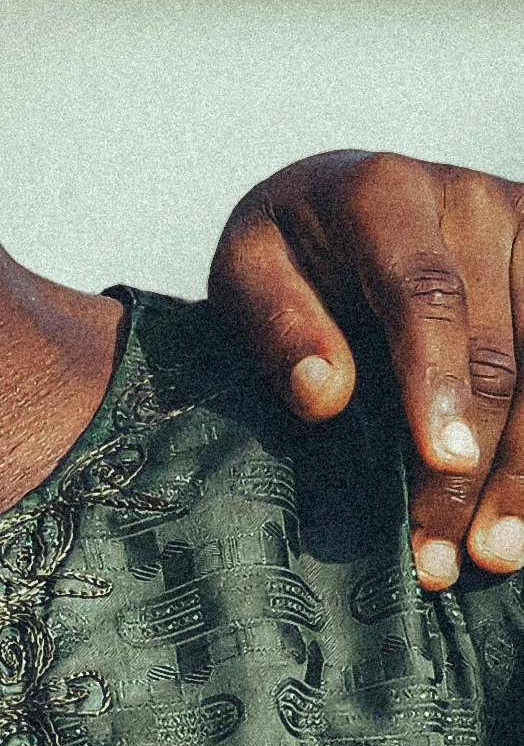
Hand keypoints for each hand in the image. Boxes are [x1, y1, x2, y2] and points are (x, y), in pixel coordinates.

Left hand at [212, 153, 523, 589]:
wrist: (343, 200)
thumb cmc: (292, 249)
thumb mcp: (248, 269)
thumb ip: (277, 322)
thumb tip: (323, 394)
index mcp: (383, 193)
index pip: (423, 292)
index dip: (436, 379)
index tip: (439, 460)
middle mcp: (470, 201)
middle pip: (496, 348)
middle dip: (475, 461)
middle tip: (445, 552)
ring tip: (494, 551)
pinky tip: (523, 511)